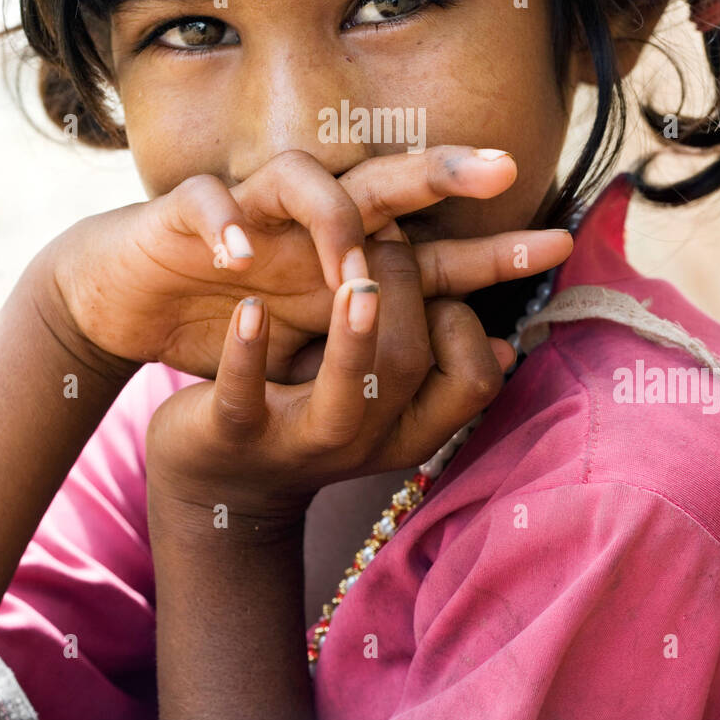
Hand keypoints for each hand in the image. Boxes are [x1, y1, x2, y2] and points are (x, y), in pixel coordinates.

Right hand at [47, 146, 571, 381]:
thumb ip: (397, 340)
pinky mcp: (185, 215)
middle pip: (382, 184)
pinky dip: (223, 223)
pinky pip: (206, 202)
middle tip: (498, 167)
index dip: (490, 250)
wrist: (136, 304)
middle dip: (439, 174)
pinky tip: (238, 254)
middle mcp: (309, 223)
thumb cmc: (240, 319)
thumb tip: (495, 353)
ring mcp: (252, 211)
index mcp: (349, 258)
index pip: (429, 250)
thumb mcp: (324, 342)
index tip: (558, 247)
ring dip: (331, 218)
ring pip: (301, 180)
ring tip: (349, 269)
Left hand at [145, 223, 518, 522]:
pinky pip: (244, 395)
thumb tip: (503, 347)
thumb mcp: (375, 400)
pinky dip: (247, 350)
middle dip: (402, 287)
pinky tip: (251, 307)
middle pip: (409, 364)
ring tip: (356, 284)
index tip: (437, 280)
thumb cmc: (309, 415)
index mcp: (407, 429)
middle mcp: (363, 440)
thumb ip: (431, 368)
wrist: (216, 484)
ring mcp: (298, 441)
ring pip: (345, 394)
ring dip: (354, 334)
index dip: (465, 323)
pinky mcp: (232, 434)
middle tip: (383, 235)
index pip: (474, 382)